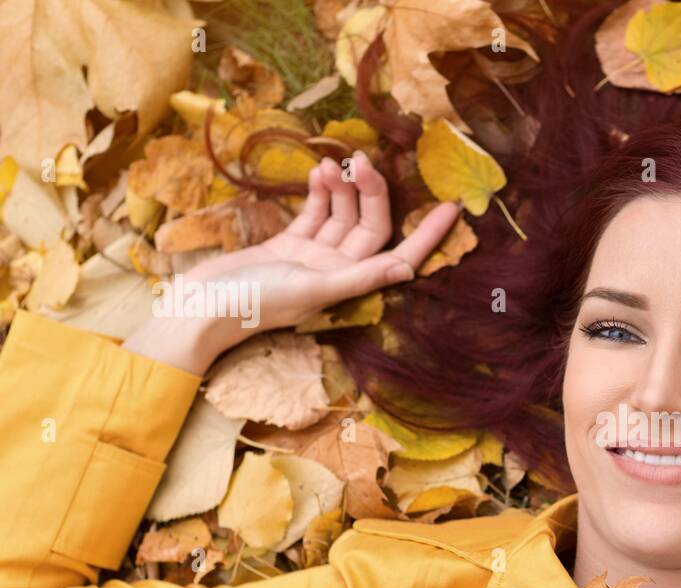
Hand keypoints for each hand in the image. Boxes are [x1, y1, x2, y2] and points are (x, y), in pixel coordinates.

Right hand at [157, 150, 459, 340]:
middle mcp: (337, 272)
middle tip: (362, 160)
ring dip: (342, 188)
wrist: (200, 308)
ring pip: (342, 216)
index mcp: (350, 285)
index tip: (453, 207)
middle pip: (370, 226)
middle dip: (371, 193)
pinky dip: (320, 194)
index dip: (428, 235)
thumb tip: (407, 270)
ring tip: (334, 161)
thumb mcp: (312, 289)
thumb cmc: (254, 303)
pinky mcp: (288, 246)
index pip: (400, 255)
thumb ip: (360, 278)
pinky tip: (320, 171)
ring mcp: (313, 259)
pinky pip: (314, 215)